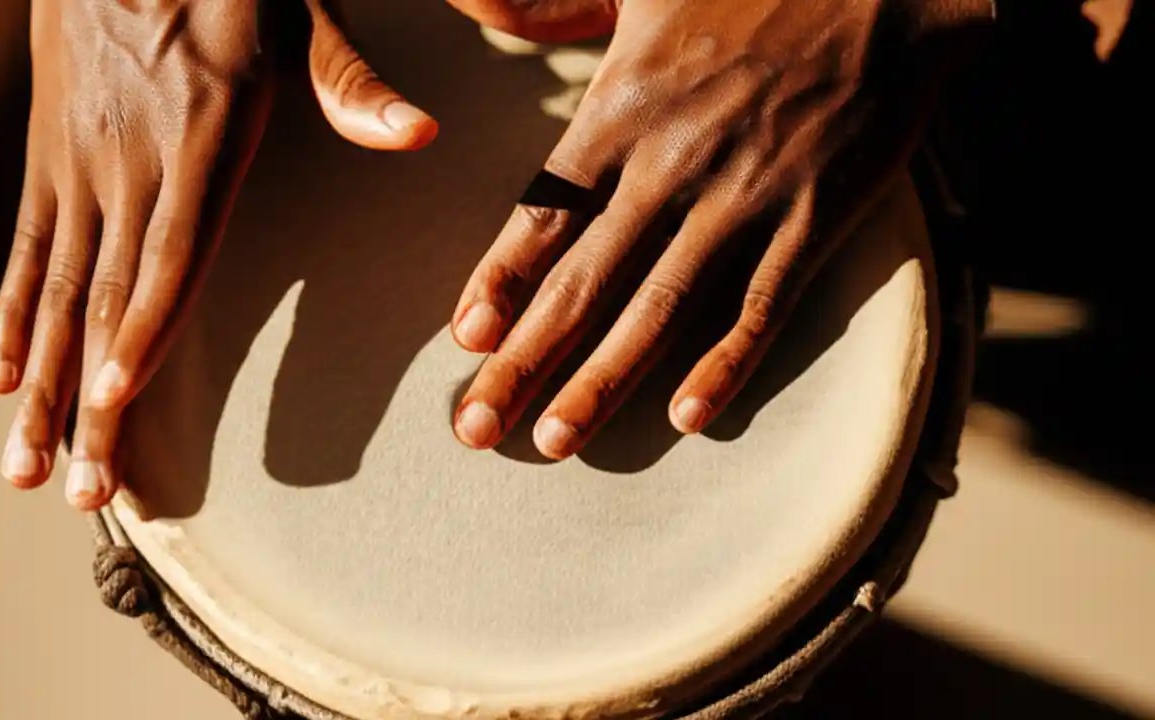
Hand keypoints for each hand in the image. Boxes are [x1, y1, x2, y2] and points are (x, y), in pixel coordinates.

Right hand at [0, 0, 436, 508]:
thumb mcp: (298, 9)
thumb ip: (348, 81)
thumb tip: (416, 134)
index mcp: (200, 130)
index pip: (171, 250)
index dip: (143, 330)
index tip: (118, 406)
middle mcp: (128, 158)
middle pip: (107, 295)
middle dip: (93, 400)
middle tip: (88, 492)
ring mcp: (80, 160)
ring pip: (57, 291)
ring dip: (41, 387)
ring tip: (29, 471)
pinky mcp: (50, 154)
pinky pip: (28, 248)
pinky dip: (12, 319)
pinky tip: (2, 384)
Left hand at [448, 0, 991, 458]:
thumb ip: (556, 7)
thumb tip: (484, 11)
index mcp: (619, 111)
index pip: (541, 217)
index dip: (498, 284)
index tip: (465, 342)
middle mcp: (668, 165)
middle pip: (580, 282)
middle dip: (522, 361)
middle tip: (475, 429)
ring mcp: (742, 198)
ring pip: (658, 309)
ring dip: (601, 382)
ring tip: (555, 442)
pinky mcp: (812, 218)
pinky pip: (762, 307)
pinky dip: (726, 365)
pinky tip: (688, 418)